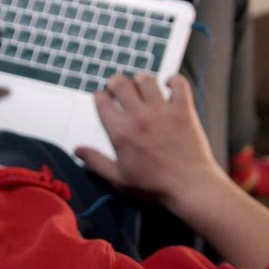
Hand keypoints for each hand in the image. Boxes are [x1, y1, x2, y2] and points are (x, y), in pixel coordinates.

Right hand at [75, 74, 226, 209]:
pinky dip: (173, 80)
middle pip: (120, 83)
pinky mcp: (183, 110)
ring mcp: (162, 112)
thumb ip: (96, 162)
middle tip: (117, 87)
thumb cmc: (155, 187)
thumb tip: (78, 150)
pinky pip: (178, 83)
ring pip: (146, 80)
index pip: (102, 100)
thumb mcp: (119, 179)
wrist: (190, 188)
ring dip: (141, 79)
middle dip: (115, 82)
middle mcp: (139, 117)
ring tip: (141, 85)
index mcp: (120, 132)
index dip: (100, 96)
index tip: (103, 98)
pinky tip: (169, 86)